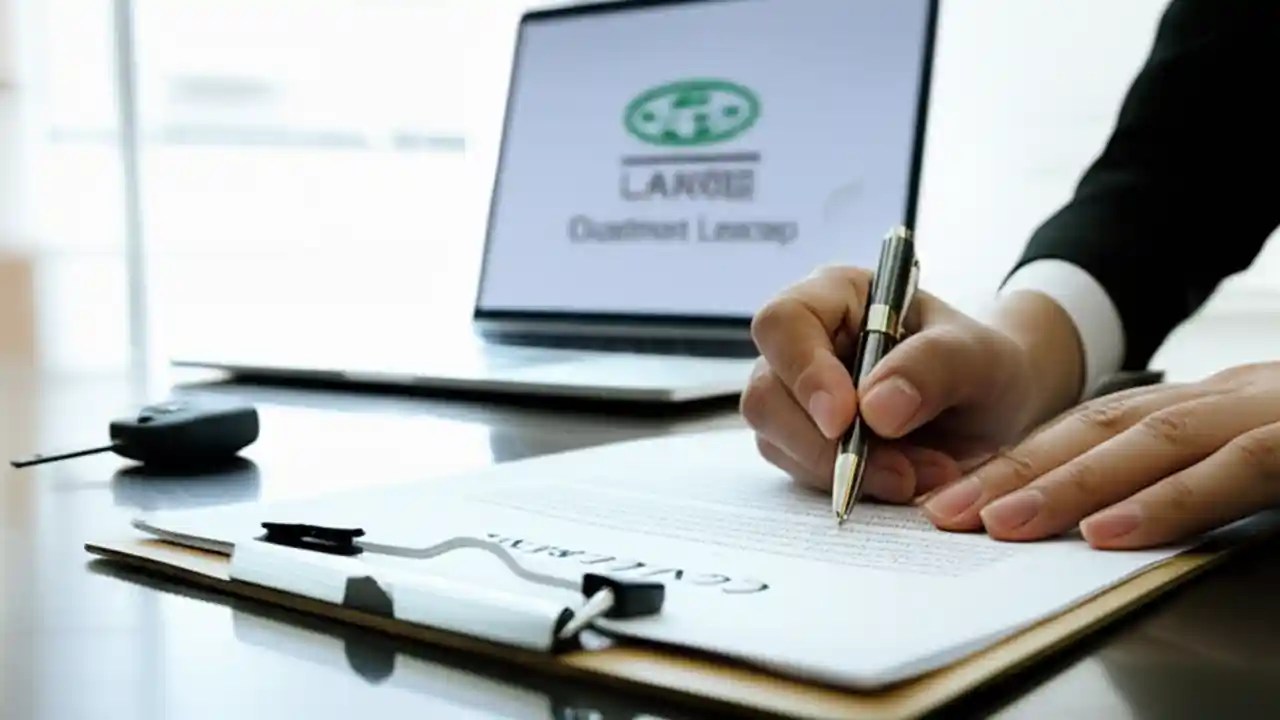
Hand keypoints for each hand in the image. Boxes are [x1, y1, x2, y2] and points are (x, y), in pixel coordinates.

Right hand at [740, 266, 1080, 502]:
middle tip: (899, 472)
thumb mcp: (980, 357)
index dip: (803, 372)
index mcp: (836, 296)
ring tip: (919, 476)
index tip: (844, 420)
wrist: (994, 408)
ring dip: (843, 471)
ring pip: (777, 440)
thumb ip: (933, 368)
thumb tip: (873, 409)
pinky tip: (903, 481)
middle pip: (766, 392)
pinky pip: (801, 472)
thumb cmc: (983, 365)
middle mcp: (804, 343)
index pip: (784, 322)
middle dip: (825, 443)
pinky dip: (848, 486)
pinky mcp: (803, 442)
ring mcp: (796, 396)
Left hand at [924, 362, 1279, 548]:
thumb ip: (1185, 476)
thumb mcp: (1251, 452)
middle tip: (944, 513)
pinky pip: (1235, 468)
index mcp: (1205, 404)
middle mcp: (1225, 399)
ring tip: (1000, 523)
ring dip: (1071, 483)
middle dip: (1017, 471)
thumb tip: (1091, 527)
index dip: (1020, 462)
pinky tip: (1107, 531)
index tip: (951, 502)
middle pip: (1103, 430)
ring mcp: (1266, 413)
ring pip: (1153, 442)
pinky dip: (1167, 500)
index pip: (1094, 429)